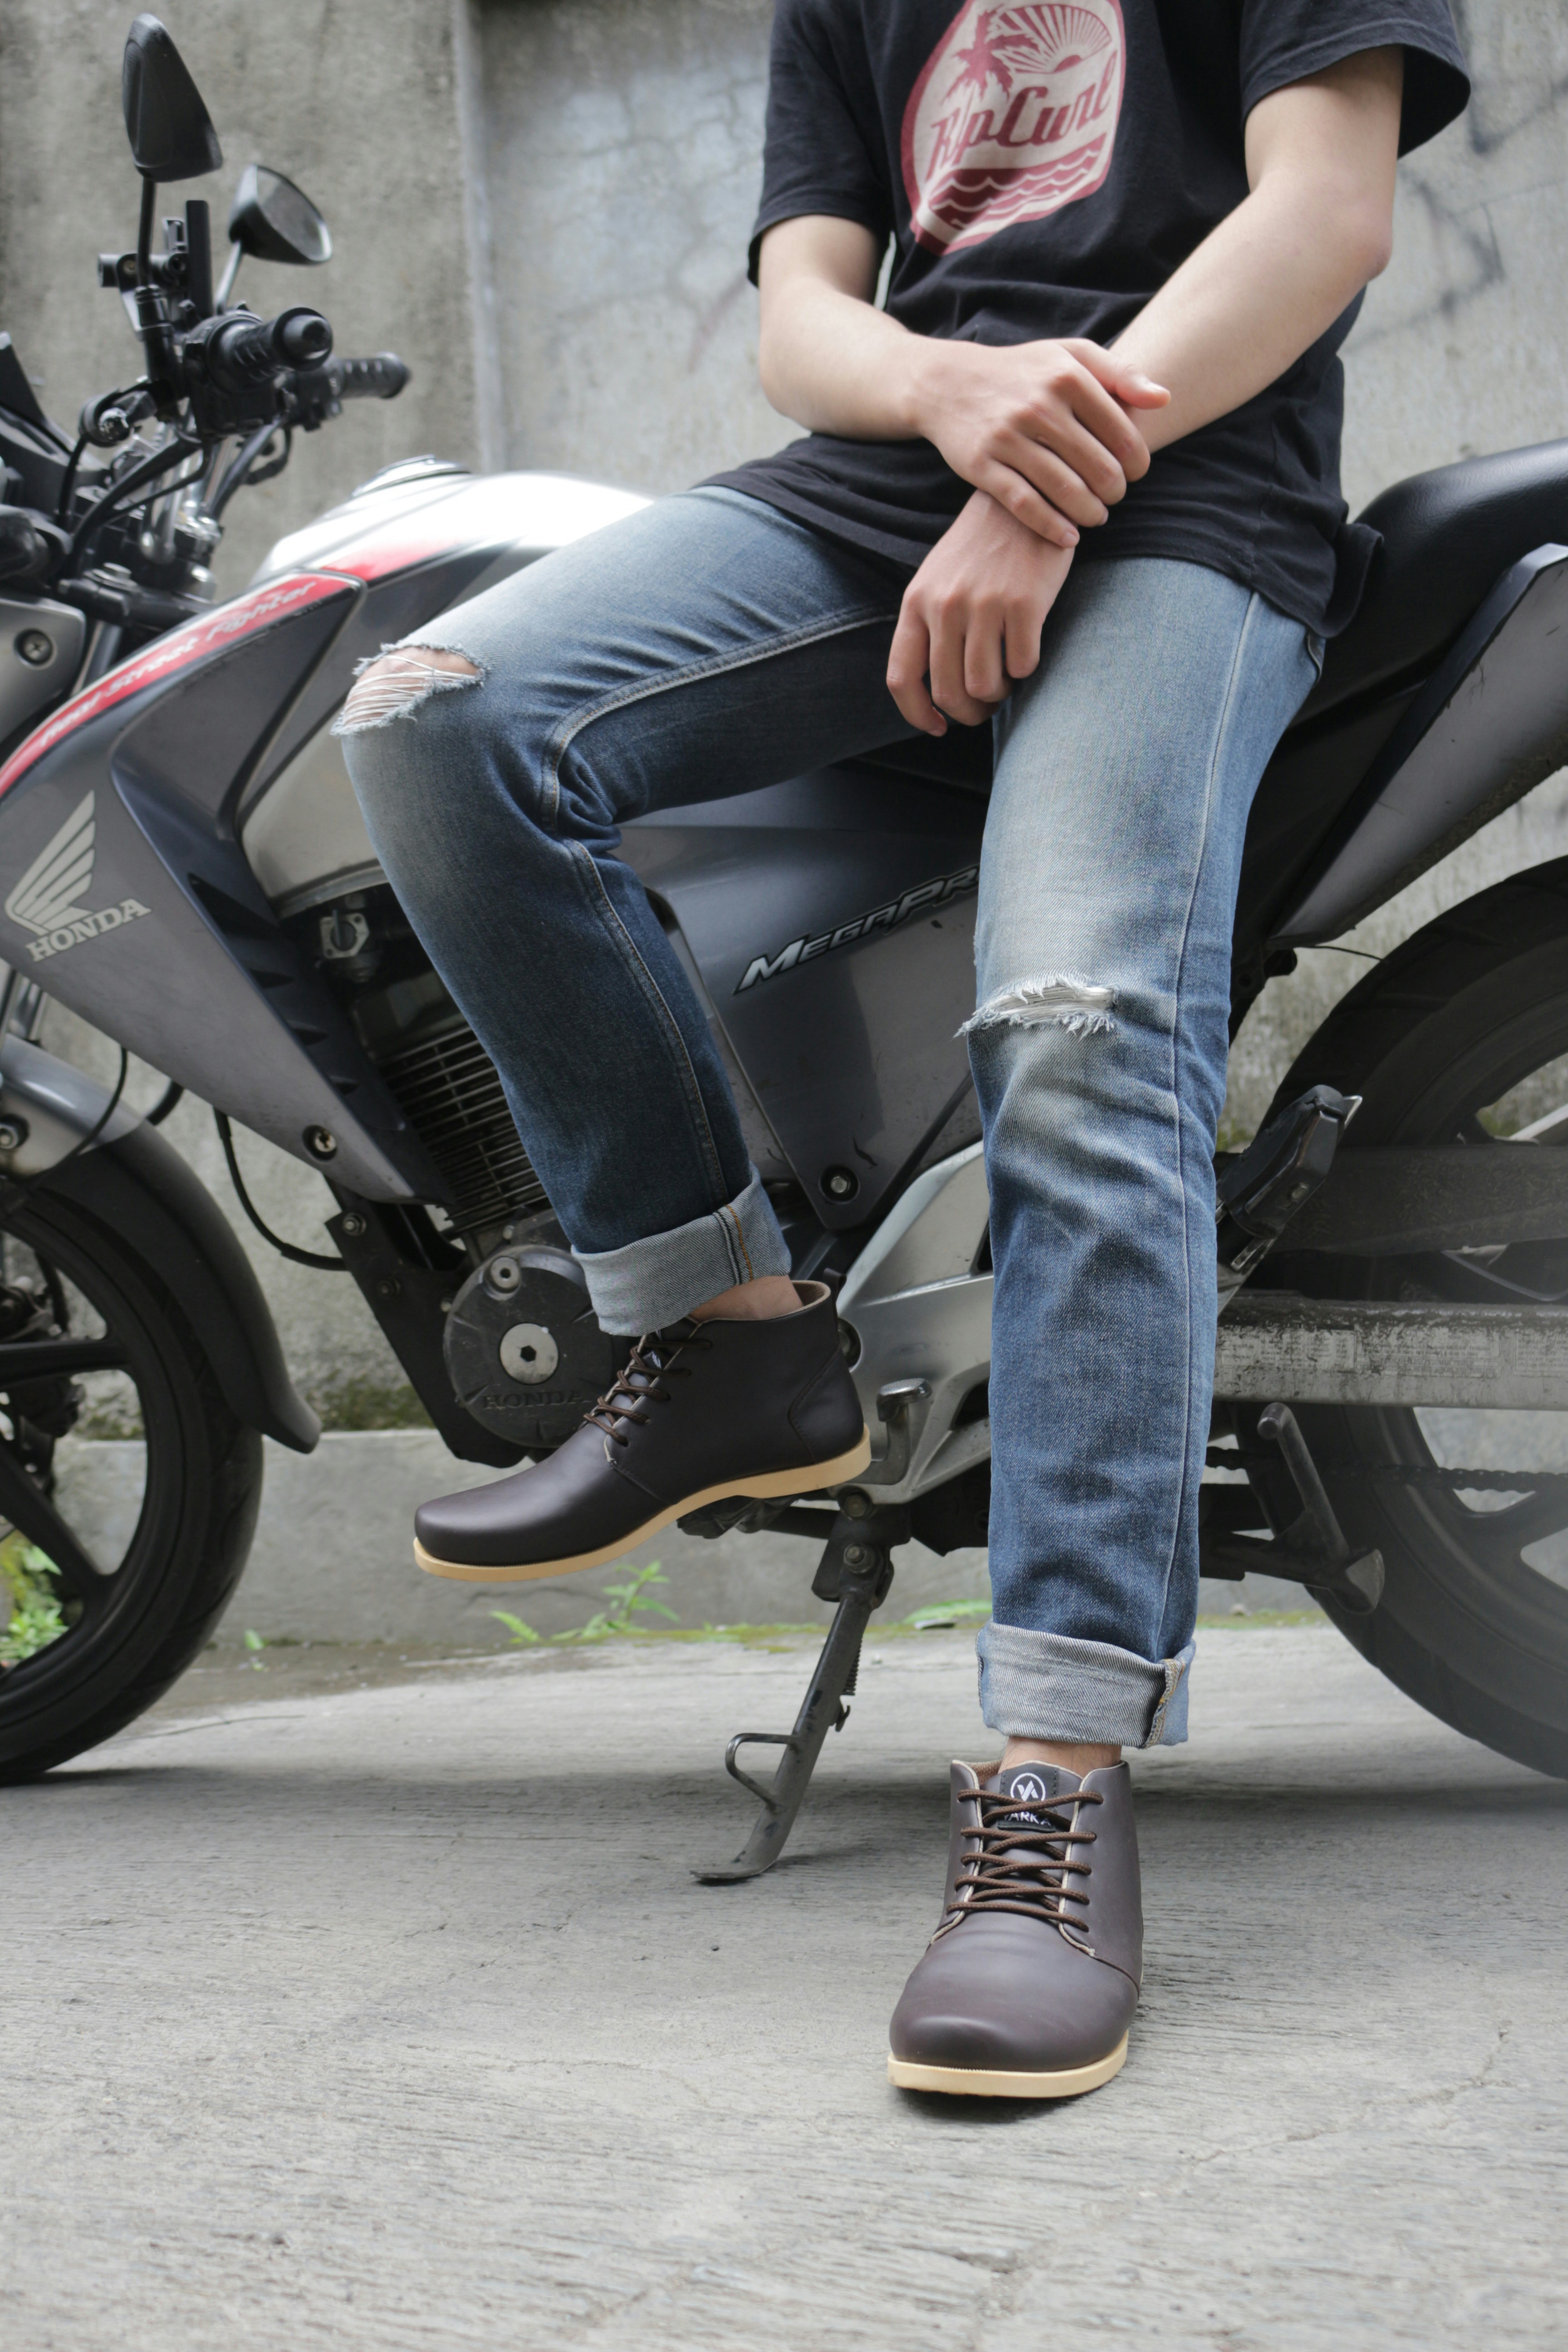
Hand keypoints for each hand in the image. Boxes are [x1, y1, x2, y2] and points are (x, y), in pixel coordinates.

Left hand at [887, 492, 1074, 734]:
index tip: (937, 726)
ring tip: (1008, 675)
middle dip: (969, 713)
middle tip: (986, 705)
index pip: (902, 678)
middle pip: (949, 693)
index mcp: (916, 602)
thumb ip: (929, 627)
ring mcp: (983, 605)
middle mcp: (944, 606)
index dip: (917, 714)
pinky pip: (1022, 666)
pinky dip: (1026, 669)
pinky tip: (1027, 649)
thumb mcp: (938, 580)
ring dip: (1000, 693)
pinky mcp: (1023, 604)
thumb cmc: (980, 549)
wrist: (1022, 499)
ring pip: (985, 687)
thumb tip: (936, 691)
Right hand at [909, 337, 1167, 546]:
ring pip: (1065, 489)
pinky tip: (1069, 537)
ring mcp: (1007, 437)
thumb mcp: (1070, 357)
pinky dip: (1052, 526)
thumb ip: (1120, 373)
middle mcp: (1038, 405)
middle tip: (1115, 497)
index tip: (1135, 473)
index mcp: (1067, 376)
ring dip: (1090, 513)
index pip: (1121, 433)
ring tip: (1096, 517)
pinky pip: (1025, 505)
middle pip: (1097, 466)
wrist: (948, 383)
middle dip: (1115, 491)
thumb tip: (1164, 399)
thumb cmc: (1023, 371)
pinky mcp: (982, 466)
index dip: (1137, 462)